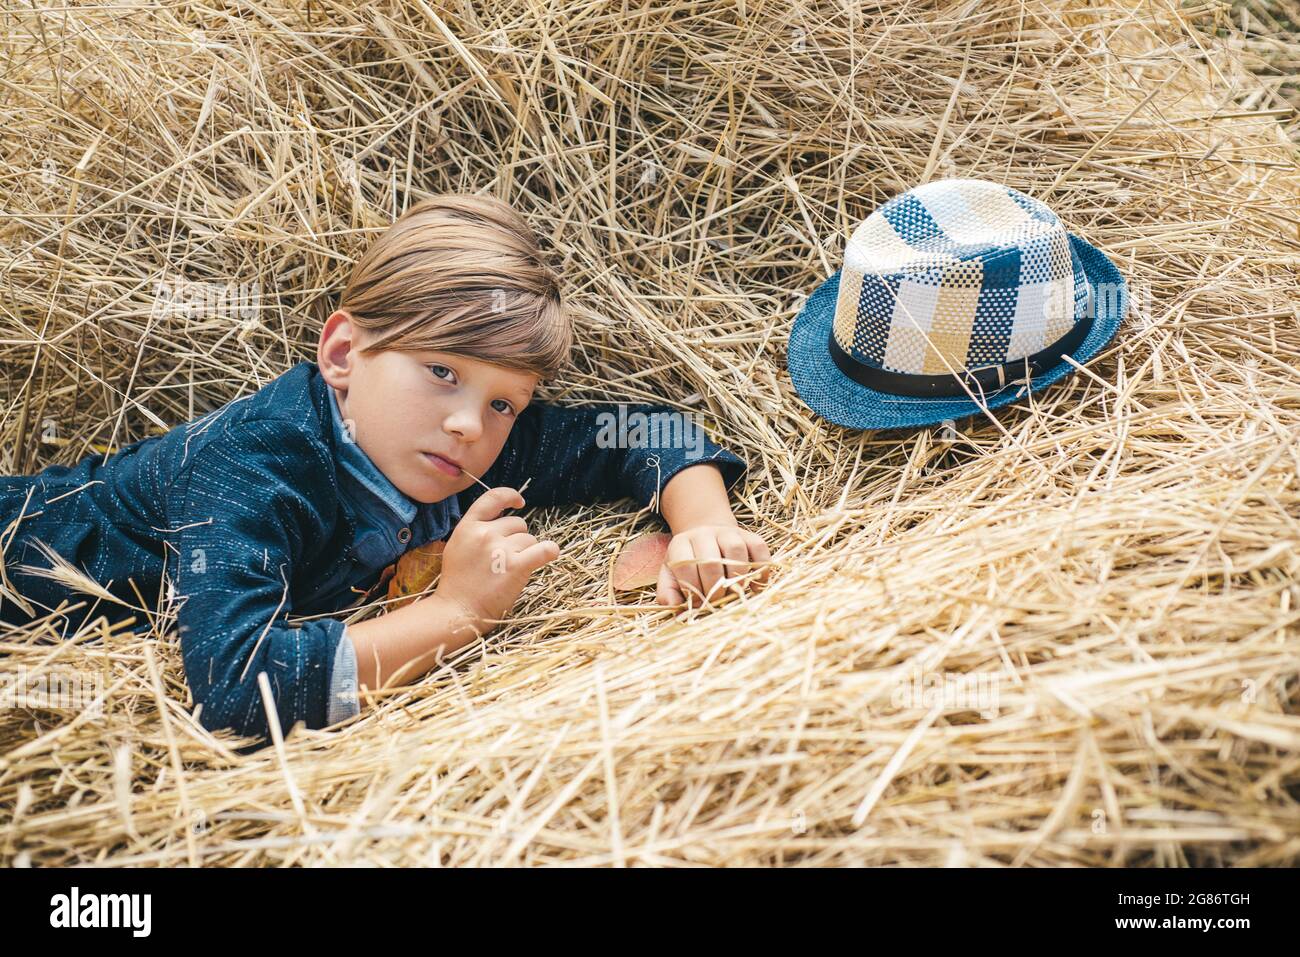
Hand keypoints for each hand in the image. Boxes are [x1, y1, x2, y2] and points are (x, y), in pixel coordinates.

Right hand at [434, 486, 559, 625]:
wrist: (457, 611)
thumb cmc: (459, 582)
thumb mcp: (458, 546)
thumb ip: (477, 530)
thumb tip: (504, 521)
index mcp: (468, 526)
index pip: (493, 498)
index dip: (510, 496)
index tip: (519, 502)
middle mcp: (484, 534)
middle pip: (517, 523)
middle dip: (516, 538)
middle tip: (504, 560)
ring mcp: (500, 549)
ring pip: (529, 539)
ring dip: (526, 552)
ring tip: (509, 570)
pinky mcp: (516, 566)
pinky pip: (543, 550)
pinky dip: (550, 551)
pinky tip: (550, 553)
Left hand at [655, 523, 770, 608]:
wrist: (706, 536)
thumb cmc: (689, 563)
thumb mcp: (671, 575)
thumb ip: (668, 593)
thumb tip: (675, 609)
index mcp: (681, 544)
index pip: (686, 567)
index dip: (693, 591)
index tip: (698, 603)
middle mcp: (704, 533)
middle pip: (711, 562)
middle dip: (715, 589)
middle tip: (717, 601)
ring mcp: (728, 532)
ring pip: (736, 550)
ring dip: (737, 578)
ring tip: (734, 592)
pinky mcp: (749, 535)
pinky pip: (760, 548)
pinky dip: (762, 568)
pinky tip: (756, 586)